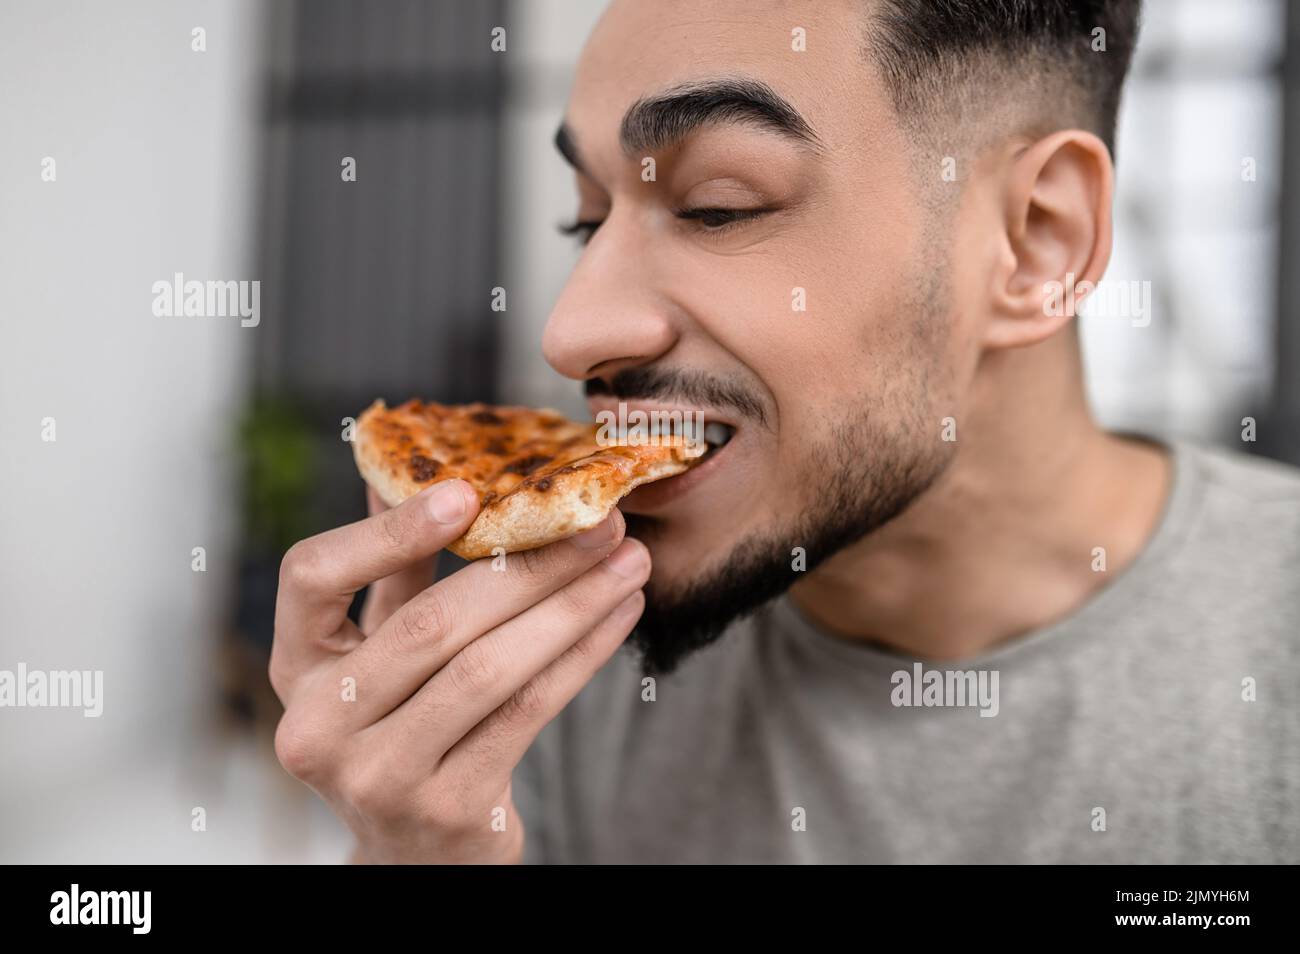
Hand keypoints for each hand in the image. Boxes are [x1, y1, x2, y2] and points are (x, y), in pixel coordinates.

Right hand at [269, 479, 648, 862]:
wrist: (417, 854)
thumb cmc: (403, 725)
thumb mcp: (383, 651)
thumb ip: (395, 569)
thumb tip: (429, 466)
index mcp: (293, 668)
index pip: (310, 577)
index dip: (387, 529)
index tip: (470, 489)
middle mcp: (317, 726)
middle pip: (429, 624)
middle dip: (529, 564)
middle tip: (600, 520)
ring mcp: (378, 776)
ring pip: (488, 669)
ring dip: (571, 606)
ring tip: (628, 561)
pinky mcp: (446, 810)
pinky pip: (527, 712)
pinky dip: (580, 655)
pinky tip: (620, 615)